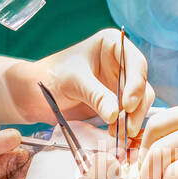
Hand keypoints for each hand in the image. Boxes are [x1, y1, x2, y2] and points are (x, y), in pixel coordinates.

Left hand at [31, 28, 154, 137]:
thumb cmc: (50, 76)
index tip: (128, 105)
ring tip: (119, 134)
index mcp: (112, 44)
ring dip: (132, 119)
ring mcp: (120, 82)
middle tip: (127, 128)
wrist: (35, 95)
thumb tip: (116, 115)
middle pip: (141, 84)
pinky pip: (129, 113)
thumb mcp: (74, 82)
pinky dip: (125, 124)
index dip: (136, 84)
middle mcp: (121, 61)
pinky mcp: (116, 101)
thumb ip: (96, 96)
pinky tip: (115, 133)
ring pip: (140, 101)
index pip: (136, 63)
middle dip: (136, 107)